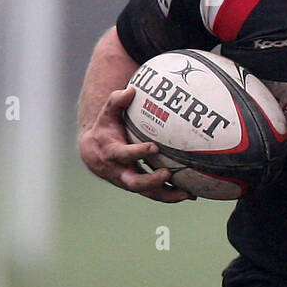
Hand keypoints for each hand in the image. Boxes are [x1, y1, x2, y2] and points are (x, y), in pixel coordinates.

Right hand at [77, 87, 194, 201]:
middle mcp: (119, 172)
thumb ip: (116, 101)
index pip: (123, 155)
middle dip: (151, 181)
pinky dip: (172, 196)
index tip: (154, 147)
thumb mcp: (107, 114)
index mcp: (111, 153)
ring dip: (167, 195)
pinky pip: (155, 195)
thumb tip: (130, 90)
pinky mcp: (139, 188)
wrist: (94, 154)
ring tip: (188, 194)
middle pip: (133, 182)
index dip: (138, 152)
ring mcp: (129, 182)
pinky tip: (192, 194)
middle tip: (168, 173)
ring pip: (147, 193)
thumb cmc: (105, 130)